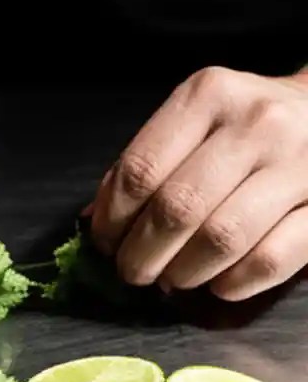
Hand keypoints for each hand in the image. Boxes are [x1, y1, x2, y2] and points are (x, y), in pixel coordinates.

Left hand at [90, 66, 307, 300]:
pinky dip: (234, 283)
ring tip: (171, 279)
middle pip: (177, 208)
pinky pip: (270, 259)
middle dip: (141, 254)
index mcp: (208, 95)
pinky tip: (218, 285)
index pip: (140, 170)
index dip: (112, 220)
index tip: (105, 244)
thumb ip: (147, 163)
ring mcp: (300, 162)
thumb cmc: (247, 123)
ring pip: (222, 237)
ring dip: (184, 272)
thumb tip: (94, 221)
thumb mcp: (195, 119)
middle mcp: (256, 123)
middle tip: (132, 272)